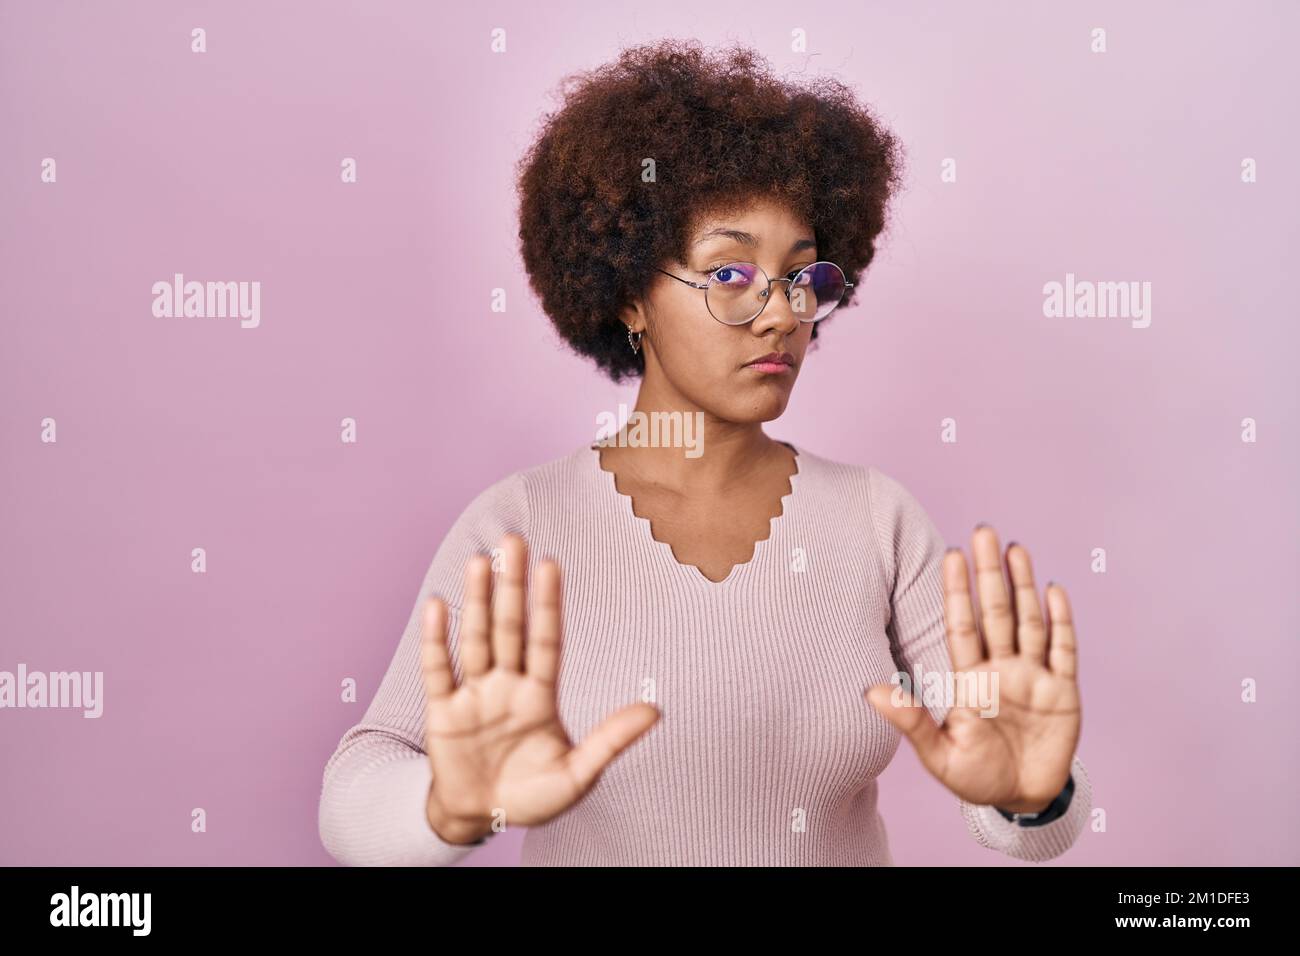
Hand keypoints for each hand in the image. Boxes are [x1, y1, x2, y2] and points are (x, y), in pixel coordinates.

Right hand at [420, 533, 660, 843]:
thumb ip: (611, 741)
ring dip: (477, 601)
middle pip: (510, 628)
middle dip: (512, 586)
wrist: (481, 820)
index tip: (551, 565)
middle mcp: (507, 685)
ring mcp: (474, 696)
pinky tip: (437, 606)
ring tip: (481, 561)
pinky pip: (438, 671)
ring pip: (476, 639)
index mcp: (540, 695)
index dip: (548, 604)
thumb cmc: (534, 797)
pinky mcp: (443, 713)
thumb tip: (656, 712)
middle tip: (516, 540)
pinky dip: (436, 640)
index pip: (546, 640)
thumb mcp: (578, 775)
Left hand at [865, 525, 1080, 813]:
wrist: (1020, 799)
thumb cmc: (975, 777)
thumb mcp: (939, 755)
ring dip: (1024, 585)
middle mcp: (1001, 669)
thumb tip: (870, 691)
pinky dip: (1061, 622)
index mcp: (969, 680)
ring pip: (1028, 621)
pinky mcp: (1064, 692)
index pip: (962, 626)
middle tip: (983, 531)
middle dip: (990, 574)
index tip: (951, 555)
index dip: (957, 592)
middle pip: (996, 613)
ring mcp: (1033, 677)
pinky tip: (1054, 591)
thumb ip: (911, 721)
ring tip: (1015, 549)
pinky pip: (1063, 650)